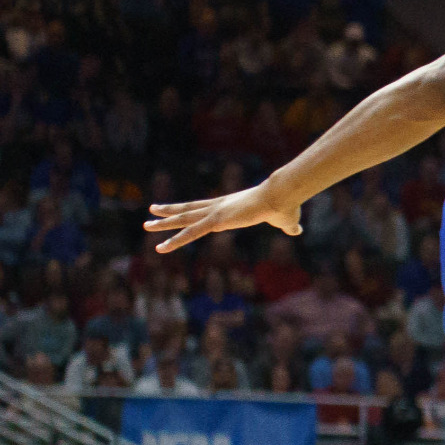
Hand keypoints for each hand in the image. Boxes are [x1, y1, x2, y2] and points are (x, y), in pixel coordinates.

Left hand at [145, 181, 302, 252]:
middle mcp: (219, 206)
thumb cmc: (286, 205)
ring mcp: (216, 213)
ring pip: (184, 219)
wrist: (282, 195)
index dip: (190, 209)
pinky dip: (175, 241)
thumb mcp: (286, 220)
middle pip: (189, 209)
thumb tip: (298, 230)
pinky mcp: (217, 221)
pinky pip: (191, 234)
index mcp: (230, 205)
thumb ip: (288, 226)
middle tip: (152, 212)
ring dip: (164, 223)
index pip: (204, 207)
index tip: (178, 209)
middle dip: (170, 212)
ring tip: (146, 224)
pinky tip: (161, 248)